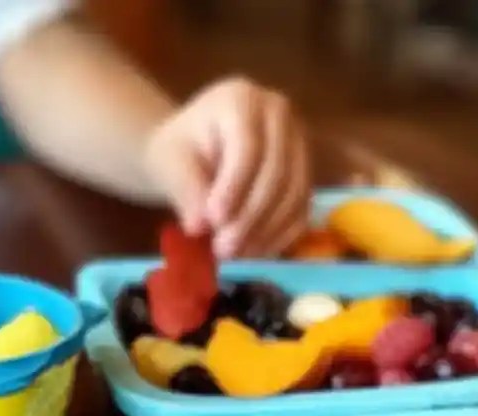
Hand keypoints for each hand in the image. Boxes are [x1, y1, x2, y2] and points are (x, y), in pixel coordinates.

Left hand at [145, 77, 309, 258]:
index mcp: (242, 98)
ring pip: (294, 192)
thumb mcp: (171, 162)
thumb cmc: (179, 150)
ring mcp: (299, 143)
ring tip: (236, 255)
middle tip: (224, 249)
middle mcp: (280, 114)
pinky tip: (256, 253)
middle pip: (276, 170)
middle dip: (251, 215)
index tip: (213, 221)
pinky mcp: (306, 173)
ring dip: (266, 230)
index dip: (234, 186)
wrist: (194, 149)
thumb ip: (185, 189)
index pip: (247, 145)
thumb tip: (199, 226)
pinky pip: (302, 208)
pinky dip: (281, 235)